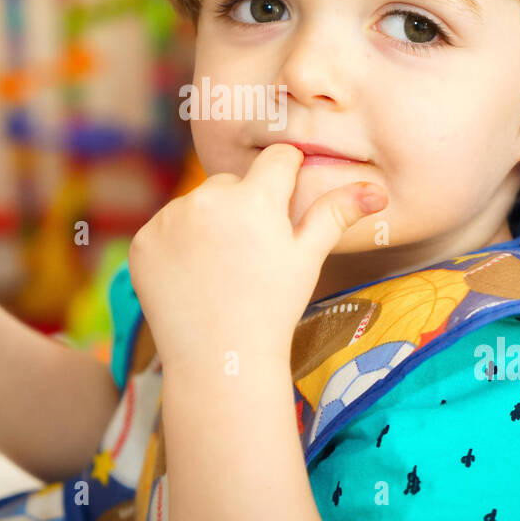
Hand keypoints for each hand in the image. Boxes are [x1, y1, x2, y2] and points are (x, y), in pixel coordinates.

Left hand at [127, 143, 386, 377]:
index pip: (277, 159)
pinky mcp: (143, 241)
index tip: (285, 204)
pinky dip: (177, 244)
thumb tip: (376, 189)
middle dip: (244, 205)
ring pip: (198, 204)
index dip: (286, 178)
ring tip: (221, 268)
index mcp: (254, 198)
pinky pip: (166, 227)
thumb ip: (335, 214)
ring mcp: (169, 220)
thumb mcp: (307, 258)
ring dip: (209, 223)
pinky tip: (192, 276)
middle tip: (251, 253)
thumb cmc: (273, 309)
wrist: (221, 361)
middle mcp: (207, 199)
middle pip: (233, 182)